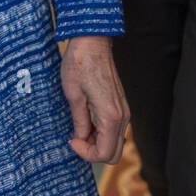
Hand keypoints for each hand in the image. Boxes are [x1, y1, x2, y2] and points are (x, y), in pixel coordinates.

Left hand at [60, 36, 129, 164]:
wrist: (93, 41)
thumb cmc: (80, 64)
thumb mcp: (73, 95)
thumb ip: (80, 122)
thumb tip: (80, 139)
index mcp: (110, 116)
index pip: (104, 153)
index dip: (86, 153)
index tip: (71, 140)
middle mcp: (122, 116)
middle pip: (114, 153)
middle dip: (93, 152)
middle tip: (75, 138)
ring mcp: (123, 111)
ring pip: (115, 142)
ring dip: (97, 143)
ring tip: (78, 128)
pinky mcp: (120, 105)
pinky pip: (115, 130)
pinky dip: (101, 133)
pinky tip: (86, 121)